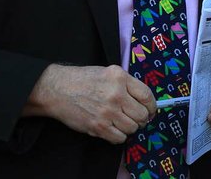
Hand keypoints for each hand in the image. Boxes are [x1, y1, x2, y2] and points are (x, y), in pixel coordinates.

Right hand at [23, 64, 155, 143]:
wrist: (58, 89)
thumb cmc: (82, 80)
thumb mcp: (107, 72)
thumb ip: (125, 84)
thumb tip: (143, 100)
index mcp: (119, 76)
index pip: (146, 95)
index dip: (152, 106)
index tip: (150, 110)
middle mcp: (116, 93)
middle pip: (142, 114)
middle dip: (141, 119)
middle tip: (135, 118)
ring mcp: (108, 111)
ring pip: (132, 128)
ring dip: (129, 127)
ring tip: (120, 122)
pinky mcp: (99, 126)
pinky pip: (120, 138)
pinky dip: (119, 136)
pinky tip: (112, 128)